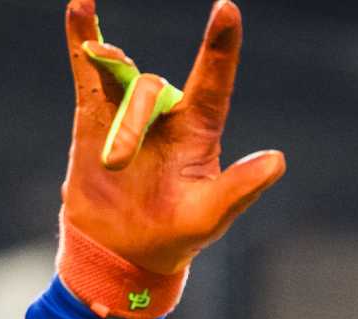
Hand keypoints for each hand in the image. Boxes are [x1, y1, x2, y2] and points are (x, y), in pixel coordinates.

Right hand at [58, 0, 285, 316]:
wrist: (119, 254)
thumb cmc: (173, 237)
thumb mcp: (210, 217)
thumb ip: (240, 189)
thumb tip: (277, 160)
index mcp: (200, 130)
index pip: (215, 79)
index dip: (221, 46)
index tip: (226, 9)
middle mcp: (167, 112)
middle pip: (149, 87)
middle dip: (131, 123)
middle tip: (118, 165)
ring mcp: (129, 110)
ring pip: (118, 79)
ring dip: (106, 95)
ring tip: (99, 141)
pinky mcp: (94, 116)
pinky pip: (88, 71)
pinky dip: (82, 38)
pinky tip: (80, 5)